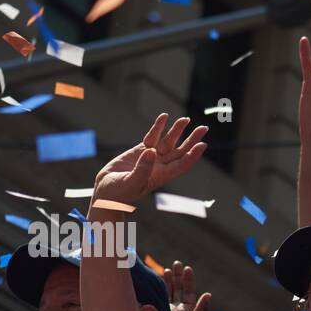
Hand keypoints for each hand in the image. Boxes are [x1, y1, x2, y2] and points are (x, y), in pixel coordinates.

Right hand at [91, 113, 207, 207]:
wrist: (106, 193)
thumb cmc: (119, 193)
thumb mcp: (130, 183)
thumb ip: (141, 170)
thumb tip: (151, 152)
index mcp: (161, 176)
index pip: (182, 164)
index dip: (193, 155)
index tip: (202, 144)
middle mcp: (160, 166)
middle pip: (180, 151)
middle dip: (192, 140)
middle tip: (204, 128)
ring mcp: (151, 158)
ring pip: (168, 142)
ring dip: (177, 131)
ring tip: (186, 119)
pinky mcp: (140, 151)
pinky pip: (152, 137)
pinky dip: (158, 127)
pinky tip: (164, 117)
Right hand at [156, 261, 211, 310]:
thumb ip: (201, 310)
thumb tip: (209, 295)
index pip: (188, 292)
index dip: (188, 280)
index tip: (187, 268)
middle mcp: (176, 309)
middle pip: (178, 289)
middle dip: (178, 276)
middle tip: (177, 264)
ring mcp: (164, 308)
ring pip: (167, 290)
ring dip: (168, 279)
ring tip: (169, 269)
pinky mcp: (154, 309)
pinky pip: (157, 295)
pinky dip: (158, 286)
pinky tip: (157, 277)